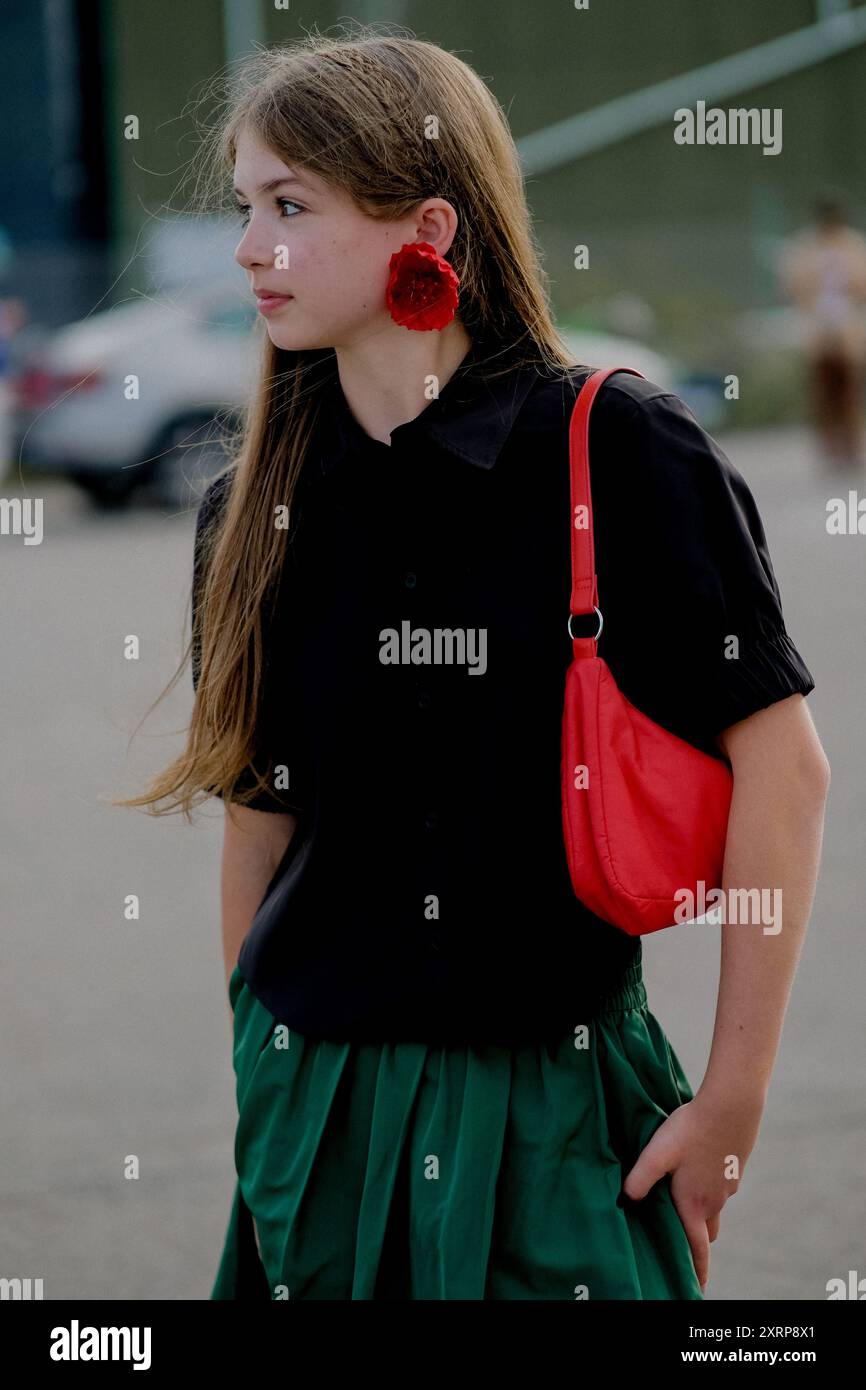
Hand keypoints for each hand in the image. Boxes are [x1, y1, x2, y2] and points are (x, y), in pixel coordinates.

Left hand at [620, 1089, 763, 1293]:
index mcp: (695, 1204)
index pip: (697, 1249)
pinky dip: (710, 1189)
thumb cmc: (691, 1130)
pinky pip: (720, 1188)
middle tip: (682, 1243)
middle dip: (695, 1241)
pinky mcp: (734, 1168)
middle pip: (705, 1232)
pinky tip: (698, 1170)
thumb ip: (640, 1178)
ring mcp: (728, 1185)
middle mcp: (715, 1200)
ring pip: (714, 1208)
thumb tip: (627, 1199)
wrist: (731, 1105)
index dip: (696, 1272)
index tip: (696, 1290)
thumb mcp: (658, 1153)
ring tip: (686, 1204)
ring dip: (702, 1214)